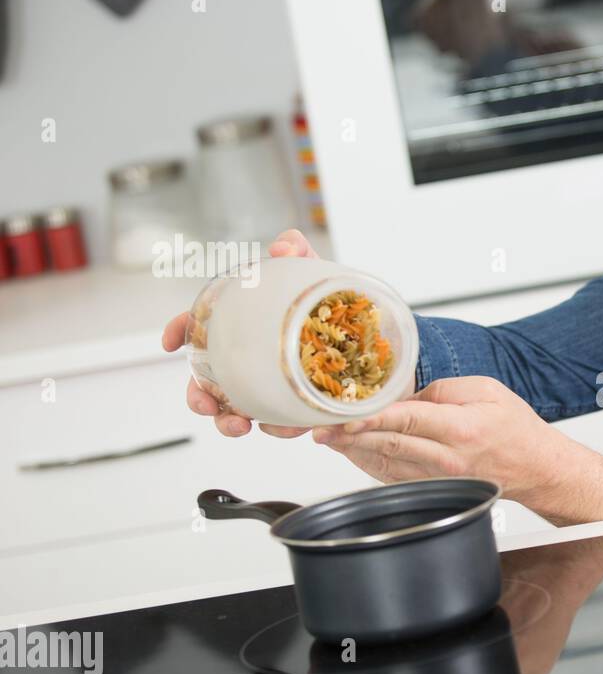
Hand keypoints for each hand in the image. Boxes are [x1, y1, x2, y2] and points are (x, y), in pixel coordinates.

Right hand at [161, 229, 318, 437]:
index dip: (180, 330)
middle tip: (207, 405)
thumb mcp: (310, 270)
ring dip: (230, 423)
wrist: (362, 327)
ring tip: (240, 426)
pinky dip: (283, 427)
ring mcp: (265, 384)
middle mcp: (244, 357)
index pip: (198, 325)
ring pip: (236, 411)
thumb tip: (284, 246)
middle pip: (206, 382)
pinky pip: (281, 423)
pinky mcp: (291, 404)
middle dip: (198, 397)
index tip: (169, 342)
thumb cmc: (323, 298)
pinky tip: (295, 426)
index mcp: (239, 323)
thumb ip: (295, 249)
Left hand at [313, 376, 602, 526]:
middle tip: (316, 422)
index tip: (343, 414)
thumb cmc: (515, 428)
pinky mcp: (432, 488)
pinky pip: (391, 474)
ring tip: (323, 433)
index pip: (408, 421)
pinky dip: (366, 460)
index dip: (372, 418)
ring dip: (351, 448)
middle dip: (348, 433)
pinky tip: (349, 447)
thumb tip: (405, 394)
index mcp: (461, 429)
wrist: (536, 468)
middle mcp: (446, 459)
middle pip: (387, 444)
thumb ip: (441, 389)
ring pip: (383, 462)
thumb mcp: (485, 390)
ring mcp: (437, 478)